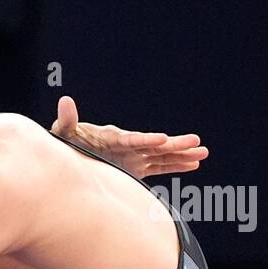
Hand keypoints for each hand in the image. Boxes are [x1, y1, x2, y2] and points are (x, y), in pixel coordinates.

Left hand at [51, 95, 208, 178]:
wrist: (71, 154)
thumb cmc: (66, 143)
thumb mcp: (64, 133)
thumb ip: (67, 120)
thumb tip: (65, 100)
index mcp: (112, 138)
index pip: (132, 139)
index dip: (147, 140)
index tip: (162, 139)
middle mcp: (128, 146)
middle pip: (154, 146)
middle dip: (175, 145)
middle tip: (196, 142)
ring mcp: (134, 156)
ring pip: (162, 156)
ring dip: (182, 155)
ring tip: (203, 153)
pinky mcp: (136, 167)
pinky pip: (159, 167)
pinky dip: (175, 166)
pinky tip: (194, 164)